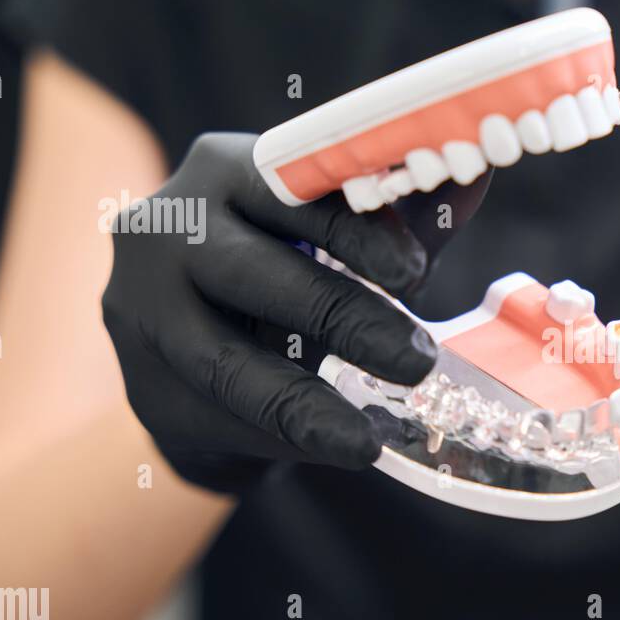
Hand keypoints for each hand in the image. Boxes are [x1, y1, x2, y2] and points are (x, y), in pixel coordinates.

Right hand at [102, 132, 489, 492]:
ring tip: (371, 440)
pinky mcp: (145, 388)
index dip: (357, 229)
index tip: (414, 272)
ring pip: (228, 363)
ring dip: (310, 404)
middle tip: (418, 362)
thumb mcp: (342, 242)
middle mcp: (165, 227)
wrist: (201, 364)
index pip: (290, 187)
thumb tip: (479, 168)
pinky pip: (224, 417)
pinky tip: (340, 451)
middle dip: (346, 319)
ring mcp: (140, 310)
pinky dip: (289, 437)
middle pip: (258, 275)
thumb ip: (402, 213)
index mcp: (223, 170)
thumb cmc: (289, 281)